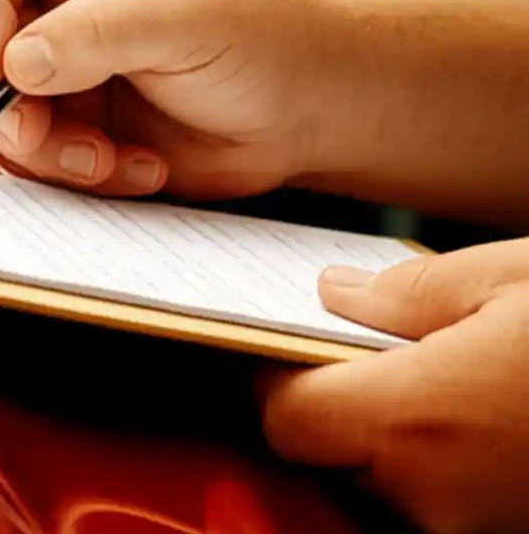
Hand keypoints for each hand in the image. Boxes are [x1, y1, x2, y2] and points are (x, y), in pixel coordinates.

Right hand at [0, 0, 345, 198]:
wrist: (311, 113)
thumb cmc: (270, 39)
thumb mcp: (188, 17)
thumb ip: (98, 32)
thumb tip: (15, 63)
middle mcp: (61, 7)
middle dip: (9, 105)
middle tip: (42, 134)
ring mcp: (64, 72)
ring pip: (3, 115)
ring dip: (51, 151)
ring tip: (115, 158)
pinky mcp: (76, 128)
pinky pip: (38, 160)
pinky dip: (79, 176)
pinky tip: (138, 167)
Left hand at [258, 239, 528, 533]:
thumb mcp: (514, 280)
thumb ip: (410, 290)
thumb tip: (338, 292)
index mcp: (416, 420)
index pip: (287, 416)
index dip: (283, 376)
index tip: (300, 341)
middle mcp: (435, 494)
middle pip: (336, 451)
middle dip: (350, 400)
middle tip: (392, 350)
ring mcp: (473, 526)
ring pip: (393, 479)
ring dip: (406, 434)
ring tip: (460, 378)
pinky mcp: (510, 531)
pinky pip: (447, 495)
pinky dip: (453, 460)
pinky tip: (490, 414)